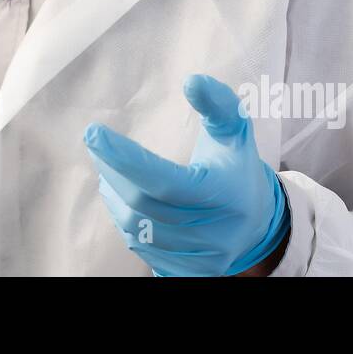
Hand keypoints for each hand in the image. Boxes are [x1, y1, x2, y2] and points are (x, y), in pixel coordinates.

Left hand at [84, 73, 289, 276]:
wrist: (259, 224)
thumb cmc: (237, 168)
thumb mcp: (236, 131)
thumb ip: (217, 104)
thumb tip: (192, 81)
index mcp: (224, 195)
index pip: (163, 182)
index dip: (124, 159)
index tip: (93, 133)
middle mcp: (213, 233)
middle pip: (142, 205)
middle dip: (113, 171)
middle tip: (97, 145)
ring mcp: (199, 258)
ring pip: (136, 229)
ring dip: (114, 194)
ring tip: (108, 168)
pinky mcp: (187, 273)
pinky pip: (141, 247)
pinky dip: (125, 219)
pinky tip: (122, 196)